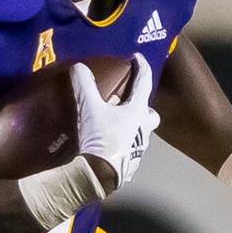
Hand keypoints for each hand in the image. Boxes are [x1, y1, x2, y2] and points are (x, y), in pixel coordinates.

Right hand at [72, 55, 159, 191]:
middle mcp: (144, 129)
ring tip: (115, 124)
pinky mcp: (131, 163)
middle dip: (144, 108)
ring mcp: (139, 148)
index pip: (145, 83)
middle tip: (130, 103)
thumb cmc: (101, 137)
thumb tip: (79, 66)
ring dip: (133, 126)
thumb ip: (85, 85)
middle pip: (152, 115)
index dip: (142, 67)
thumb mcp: (90, 109)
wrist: (100, 174)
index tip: (138, 58)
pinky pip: (130, 149)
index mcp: (138, 112)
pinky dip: (123, 143)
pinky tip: (110, 144)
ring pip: (142, 133)